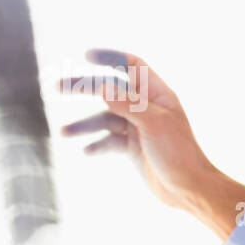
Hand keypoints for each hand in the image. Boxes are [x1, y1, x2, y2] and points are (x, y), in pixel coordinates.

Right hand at [56, 49, 219, 212]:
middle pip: (109, 90)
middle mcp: (145, 107)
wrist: (188, 189)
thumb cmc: (178, 152)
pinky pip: (109, 141)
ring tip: (62, 133)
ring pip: (104, 119)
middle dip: (84, 88)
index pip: (131, 66)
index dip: (110, 58)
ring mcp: (137, 127)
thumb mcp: (153, 124)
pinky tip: (86, 151)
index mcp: (156, 94)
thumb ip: (127, 103)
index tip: (86, 56)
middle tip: (56, 86)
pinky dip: (97, 145)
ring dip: (84, 125)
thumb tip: (102, 85)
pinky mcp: (132, 148)